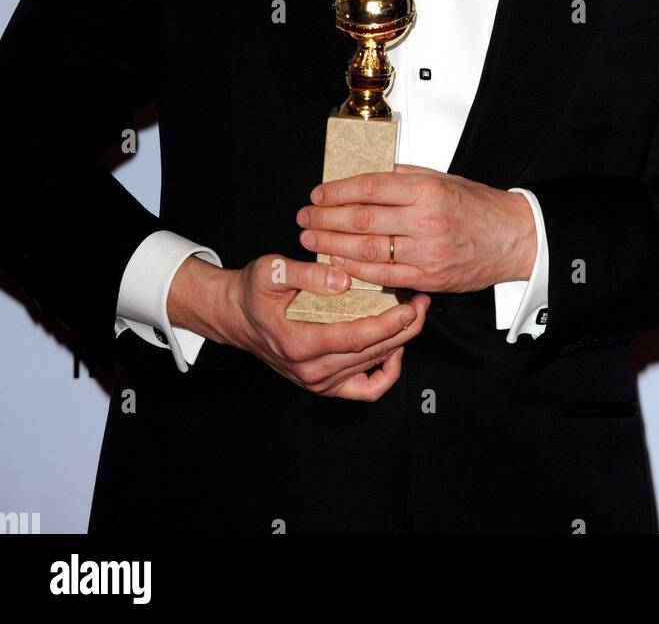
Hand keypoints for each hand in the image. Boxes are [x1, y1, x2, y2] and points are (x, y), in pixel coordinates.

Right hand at [167, 252, 430, 400]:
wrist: (236, 315)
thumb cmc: (254, 291)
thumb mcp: (273, 271)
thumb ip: (309, 275)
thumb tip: (345, 281)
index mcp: (299, 344)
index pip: (357, 338)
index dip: (390, 323)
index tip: (412, 306)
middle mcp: (311, 370)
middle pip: (372, 353)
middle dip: (404, 328)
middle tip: (421, 302)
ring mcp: (318, 382)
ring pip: (372, 368)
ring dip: (398, 343)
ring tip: (412, 316)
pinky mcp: (323, 385)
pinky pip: (364, 389)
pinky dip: (385, 373)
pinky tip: (393, 349)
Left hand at [295, 165, 536, 293]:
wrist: (514, 238)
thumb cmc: (478, 207)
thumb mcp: (442, 178)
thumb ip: (403, 177)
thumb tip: (365, 174)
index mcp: (428, 190)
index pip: (370, 188)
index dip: (337, 191)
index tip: (318, 193)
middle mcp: (425, 221)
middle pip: (362, 220)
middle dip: (325, 219)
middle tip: (305, 217)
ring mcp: (426, 252)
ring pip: (367, 250)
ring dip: (332, 245)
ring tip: (312, 240)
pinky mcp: (428, 278)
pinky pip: (383, 275)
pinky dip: (355, 269)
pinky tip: (338, 262)